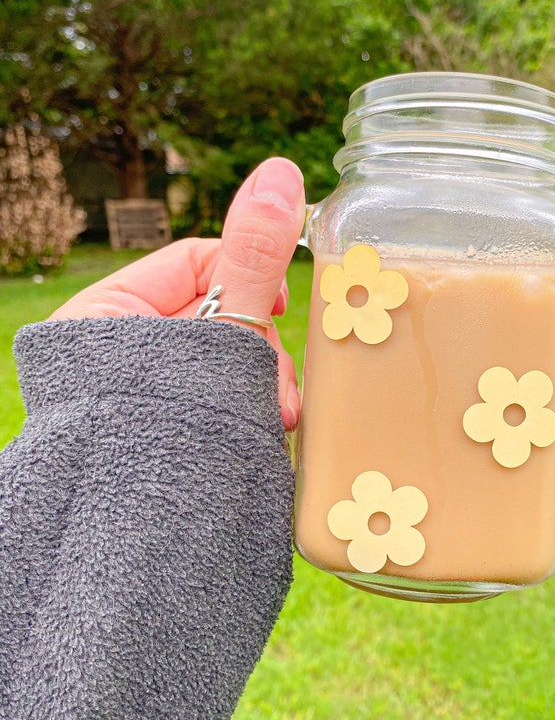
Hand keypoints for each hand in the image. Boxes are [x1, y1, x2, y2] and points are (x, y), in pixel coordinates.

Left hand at [50, 157, 305, 429]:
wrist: (147, 548)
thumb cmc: (173, 434)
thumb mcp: (219, 337)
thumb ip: (251, 256)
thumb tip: (280, 171)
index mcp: (109, 315)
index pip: (198, 261)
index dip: (250, 278)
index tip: (279, 311)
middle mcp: (123, 351)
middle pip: (218, 314)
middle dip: (258, 351)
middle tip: (277, 393)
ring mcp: (146, 392)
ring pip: (226, 359)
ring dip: (261, 383)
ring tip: (274, 421)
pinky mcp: (168, 426)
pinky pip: (222, 394)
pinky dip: (248, 405)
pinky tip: (263, 429)